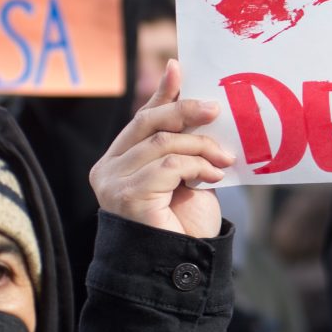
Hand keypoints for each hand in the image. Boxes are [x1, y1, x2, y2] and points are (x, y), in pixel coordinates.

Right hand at [90, 60, 229, 237]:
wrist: (181, 265)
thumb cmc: (183, 222)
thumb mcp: (185, 173)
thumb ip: (183, 141)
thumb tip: (192, 104)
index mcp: (117, 160)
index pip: (141, 118)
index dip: (162, 94)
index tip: (179, 66)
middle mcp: (107, 169)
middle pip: (147, 123)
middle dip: (185, 111)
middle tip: (217, 110)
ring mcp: (113, 183)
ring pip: (162, 143)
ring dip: (201, 148)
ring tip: (224, 161)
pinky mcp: (127, 196)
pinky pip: (168, 166)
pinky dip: (196, 167)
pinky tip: (213, 179)